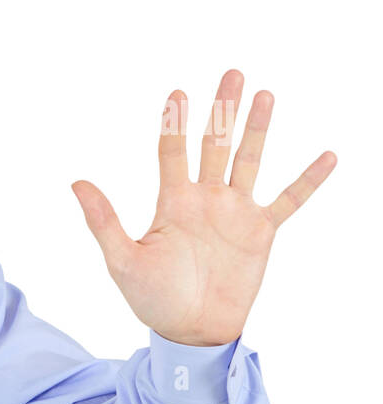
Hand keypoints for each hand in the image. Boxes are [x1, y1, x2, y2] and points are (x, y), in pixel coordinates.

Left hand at [70, 69, 335, 346]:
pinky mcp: (261, 233)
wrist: (190, 331)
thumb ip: (103, 221)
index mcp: (172, 202)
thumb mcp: (122, 260)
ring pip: (248, 160)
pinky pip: (289, 201)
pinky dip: (308, 181)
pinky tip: (327, 155)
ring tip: (265, 95)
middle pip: (215, 144)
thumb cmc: (152, 298)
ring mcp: (235, 212)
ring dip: (257, 130)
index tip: (177, 95)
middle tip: (232, 72)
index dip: (175, 124)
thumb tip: (76, 183)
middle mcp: (205, 199)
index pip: (172, 152)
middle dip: (222, 110)